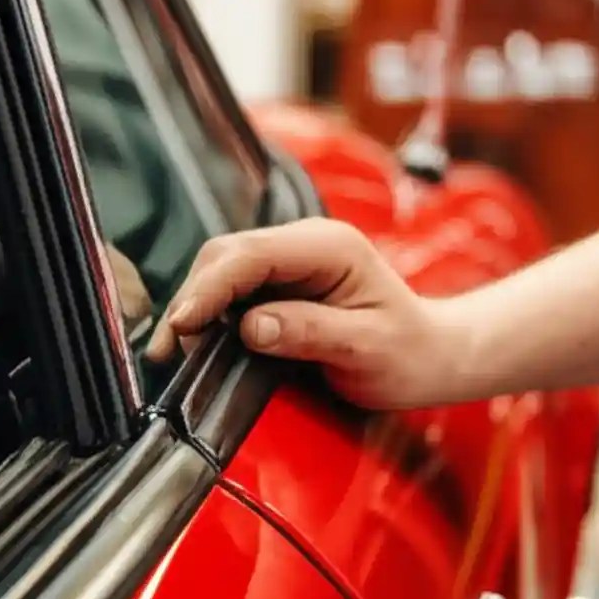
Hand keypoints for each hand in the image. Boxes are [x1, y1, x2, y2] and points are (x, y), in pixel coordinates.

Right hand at [144, 218, 472, 409]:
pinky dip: (208, 313)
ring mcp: (291, 259)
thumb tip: (249, 326)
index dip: (210, 288)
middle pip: (227, 255)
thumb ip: (309, 332)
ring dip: (194, 306)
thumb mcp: (366, 349)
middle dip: (192, 297)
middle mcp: (305, 242)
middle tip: (167, 349)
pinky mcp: (281, 280)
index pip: (252, 254)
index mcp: (329, 247)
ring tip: (172, 351)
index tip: (181, 325)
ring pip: (222, 268)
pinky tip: (195, 342)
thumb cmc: (408, 354)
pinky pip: (232, 287)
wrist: (431, 356)